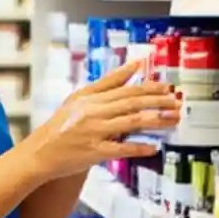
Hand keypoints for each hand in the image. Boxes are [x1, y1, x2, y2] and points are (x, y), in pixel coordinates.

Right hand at [23, 61, 180, 181]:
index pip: (126, 89)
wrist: (41, 152)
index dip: (149, 88)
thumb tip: (135, 65)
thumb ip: (108, 82)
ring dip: (156, 121)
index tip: (167, 88)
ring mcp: (94, 132)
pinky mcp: (94, 152)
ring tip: (173, 121)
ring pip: (131, 123)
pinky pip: (121, 149)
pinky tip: (154, 148)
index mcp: (91, 98)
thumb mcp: (80, 98)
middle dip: (158, 102)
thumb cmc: (62, 124)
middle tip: (176, 103)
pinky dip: (138, 148)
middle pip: (131, 103)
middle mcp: (93, 112)